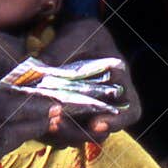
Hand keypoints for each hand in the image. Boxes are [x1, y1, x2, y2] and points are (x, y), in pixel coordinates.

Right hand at [0, 31, 54, 162]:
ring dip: (20, 139)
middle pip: (1, 133)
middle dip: (33, 126)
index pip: (3, 108)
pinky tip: (12, 133)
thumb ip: (2, 61)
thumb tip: (38, 74)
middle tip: (54, 116)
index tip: (56, 103)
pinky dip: (0, 147)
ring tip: (37, 124)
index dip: (34, 109)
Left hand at [36, 18, 141, 145]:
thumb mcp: (77, 35)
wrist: (72, 36)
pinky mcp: (70, 115)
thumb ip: (61, 50)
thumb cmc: (83, 33)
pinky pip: (64, 131)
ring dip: (64, 132)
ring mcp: (89, 112)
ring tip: (47, 123)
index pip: (130, 111)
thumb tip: (38, 68)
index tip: (97, 123)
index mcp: (121, 84)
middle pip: (102, 130)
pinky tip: (39, 121)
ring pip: (82, 134)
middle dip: (80, 131)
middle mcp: (108, 103)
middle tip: (58, 123)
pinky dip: (53, 130)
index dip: (117, 122)